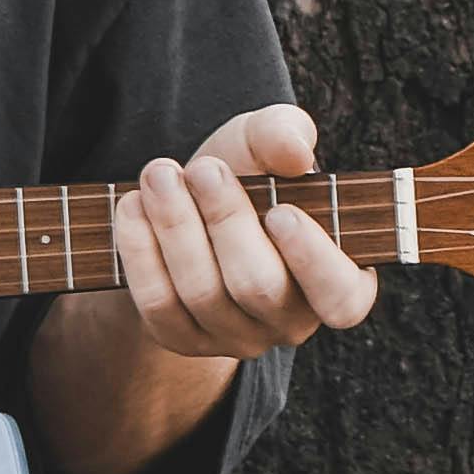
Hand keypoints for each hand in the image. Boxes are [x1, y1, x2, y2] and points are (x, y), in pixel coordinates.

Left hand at [107, 104, 378, 360]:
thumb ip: (284, 135)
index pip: (341, 298)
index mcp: (335, 281)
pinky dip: (141, 252)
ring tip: (159, 174)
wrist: (188, 207)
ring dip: (176, 227)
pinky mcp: (182, 338)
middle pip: (259, 288)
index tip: (281, 212)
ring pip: (204, 295)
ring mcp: (235, 337)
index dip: (314, 260)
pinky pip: (159, 305)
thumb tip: (294, 150)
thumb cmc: (246, 177)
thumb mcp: (264, 144)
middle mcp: (289, 321)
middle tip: (204, 169)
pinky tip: (132, 206)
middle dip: (227, 223)